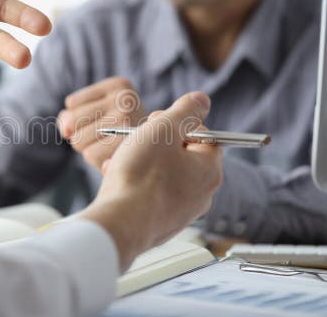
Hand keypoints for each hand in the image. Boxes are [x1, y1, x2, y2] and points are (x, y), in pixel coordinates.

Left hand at [58, 77, 147, 170]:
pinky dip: (95, 158)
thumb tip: (65, 130)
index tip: (104, 120)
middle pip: (72, 121)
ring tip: (108, 146)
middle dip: (80, 133)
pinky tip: (111, 155)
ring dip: (87, 147)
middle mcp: (125, 99)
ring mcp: (127, 122)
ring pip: (77, 140)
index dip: (79, 118)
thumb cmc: (118, 134)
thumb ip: (70, 117)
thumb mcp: (97, 114)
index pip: (71, 103)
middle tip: (105, 136)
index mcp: (118, 84)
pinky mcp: (124, 147)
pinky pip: (89, 154)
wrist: (152, 155)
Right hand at [81, 92, 221, 269]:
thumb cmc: (141, 175)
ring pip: (164, 176)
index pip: (204, 136)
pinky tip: (116, 180)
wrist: (120, 224)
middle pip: (183, 156)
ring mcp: (181, 214)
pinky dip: (136, 185)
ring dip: (143, 163)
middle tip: (138, 139)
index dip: (179, 123)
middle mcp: (201, 195)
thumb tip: (200, 100)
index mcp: (209, 170)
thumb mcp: (163, 129)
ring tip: (122, 160)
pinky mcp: (161, 226)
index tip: (157, 121)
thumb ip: (185, 111)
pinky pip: (151, 197)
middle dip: (158, 144)